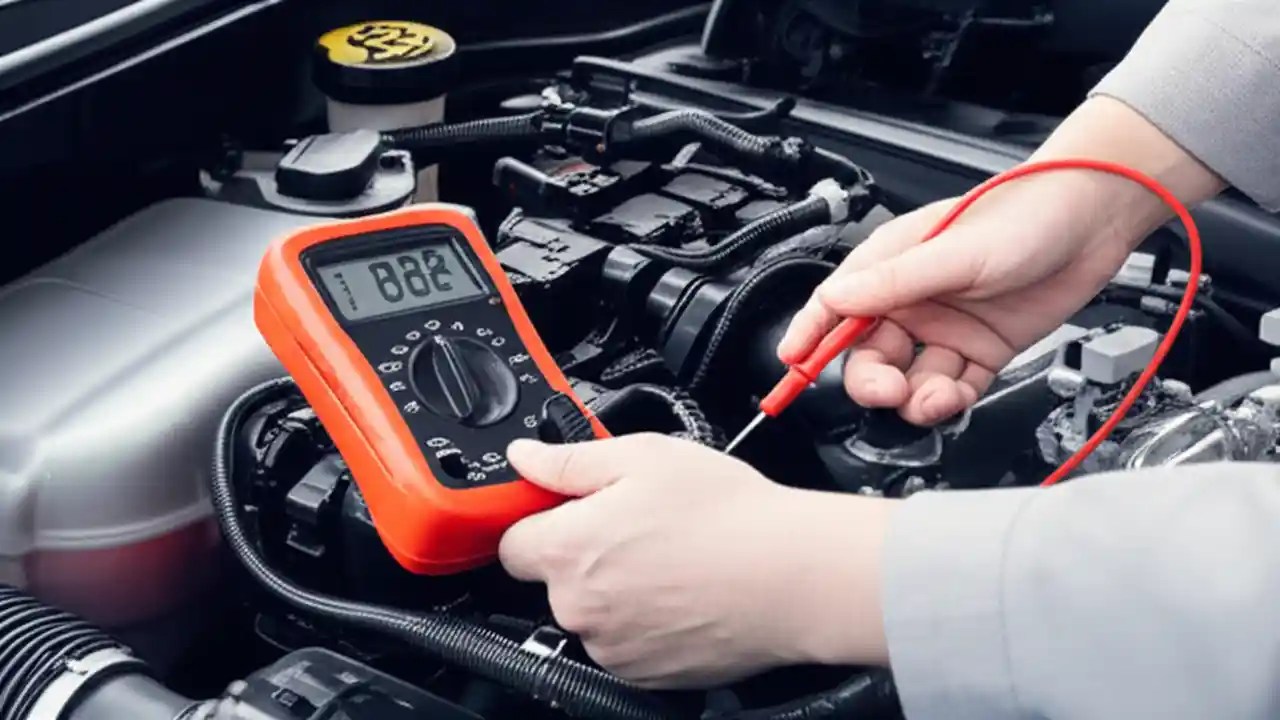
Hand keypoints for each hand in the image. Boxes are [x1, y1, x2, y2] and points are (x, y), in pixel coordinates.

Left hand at [499, 434, 896, 688]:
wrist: (795, 578)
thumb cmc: (729, 516)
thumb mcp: (644, 456)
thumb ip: (569, 460)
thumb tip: (523, 458)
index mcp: (568, 550)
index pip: (510, 542)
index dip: (539, 520)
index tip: (569, 510)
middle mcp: (578, 608)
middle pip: (553, 579)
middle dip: (585, 553)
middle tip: (638, 526)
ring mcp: (611, 647)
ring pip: (592, 613)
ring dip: (616, 590)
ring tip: (671, 559)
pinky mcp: (644, 676)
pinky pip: (624, 644)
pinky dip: (645, 623)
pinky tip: (683, 593)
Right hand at [779, 96, 1223, 425]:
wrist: (1093, 220)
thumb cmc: (1023, 213)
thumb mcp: (953, 251)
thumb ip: (894, 281)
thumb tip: (836, 300)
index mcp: (892, 266)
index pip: (835, 306)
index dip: (810, 335)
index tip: (792, 364)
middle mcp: (913, 299)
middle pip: (870, 355)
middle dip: (872, 380)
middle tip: (887, 392)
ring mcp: (947, 326)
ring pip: (910, 379)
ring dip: (915, 398)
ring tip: (932, 400)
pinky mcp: (981, 349)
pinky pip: (951, 388)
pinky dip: (948, 401)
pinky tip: (953, 399)